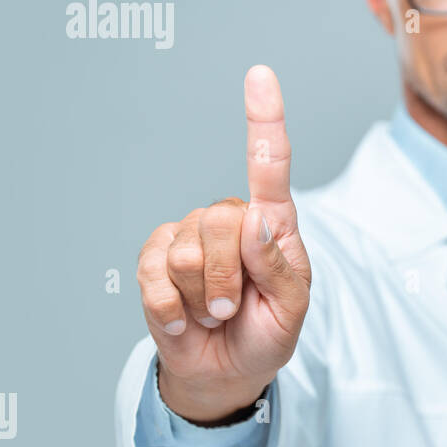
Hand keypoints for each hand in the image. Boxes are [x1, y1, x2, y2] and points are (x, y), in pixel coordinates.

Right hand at [135, 65, 311, 422]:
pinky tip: (185, 320)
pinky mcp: (155, 259)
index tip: (260, 75)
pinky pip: (154, 277)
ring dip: (202, 298)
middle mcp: (230, 219)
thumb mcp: (292, 308)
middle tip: (235, 308)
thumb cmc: (267, 332)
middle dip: (227, 278)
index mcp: (273, 224)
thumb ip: (279, 266)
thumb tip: (255, 219)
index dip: (264, 119)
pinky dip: (172, 311)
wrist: (224, 372)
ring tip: (214, 314)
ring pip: (185, 252)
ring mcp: (188, 236)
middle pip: (221, 221)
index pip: (270, 165)